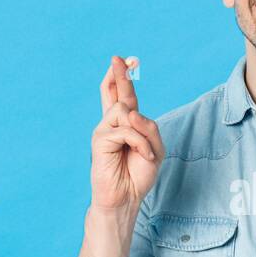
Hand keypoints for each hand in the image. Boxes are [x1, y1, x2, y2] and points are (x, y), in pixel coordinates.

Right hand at [91, 55, 164, 210]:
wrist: (126, 199)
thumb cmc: (138, 175)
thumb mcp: (155, 149)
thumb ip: (149, 128)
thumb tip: (131, 112)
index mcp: (125, 124)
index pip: (122, 95)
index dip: (123, 77)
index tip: (128, 59)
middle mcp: (112, 124)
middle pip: (113, 92)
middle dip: (119, 74)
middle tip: (119, 58)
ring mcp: (104, 131)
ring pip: (125, 111)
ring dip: (143, 132)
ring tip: (145, 152)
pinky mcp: (100, 140)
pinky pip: (126, 131)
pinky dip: (140, 143)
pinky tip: (143, 156)